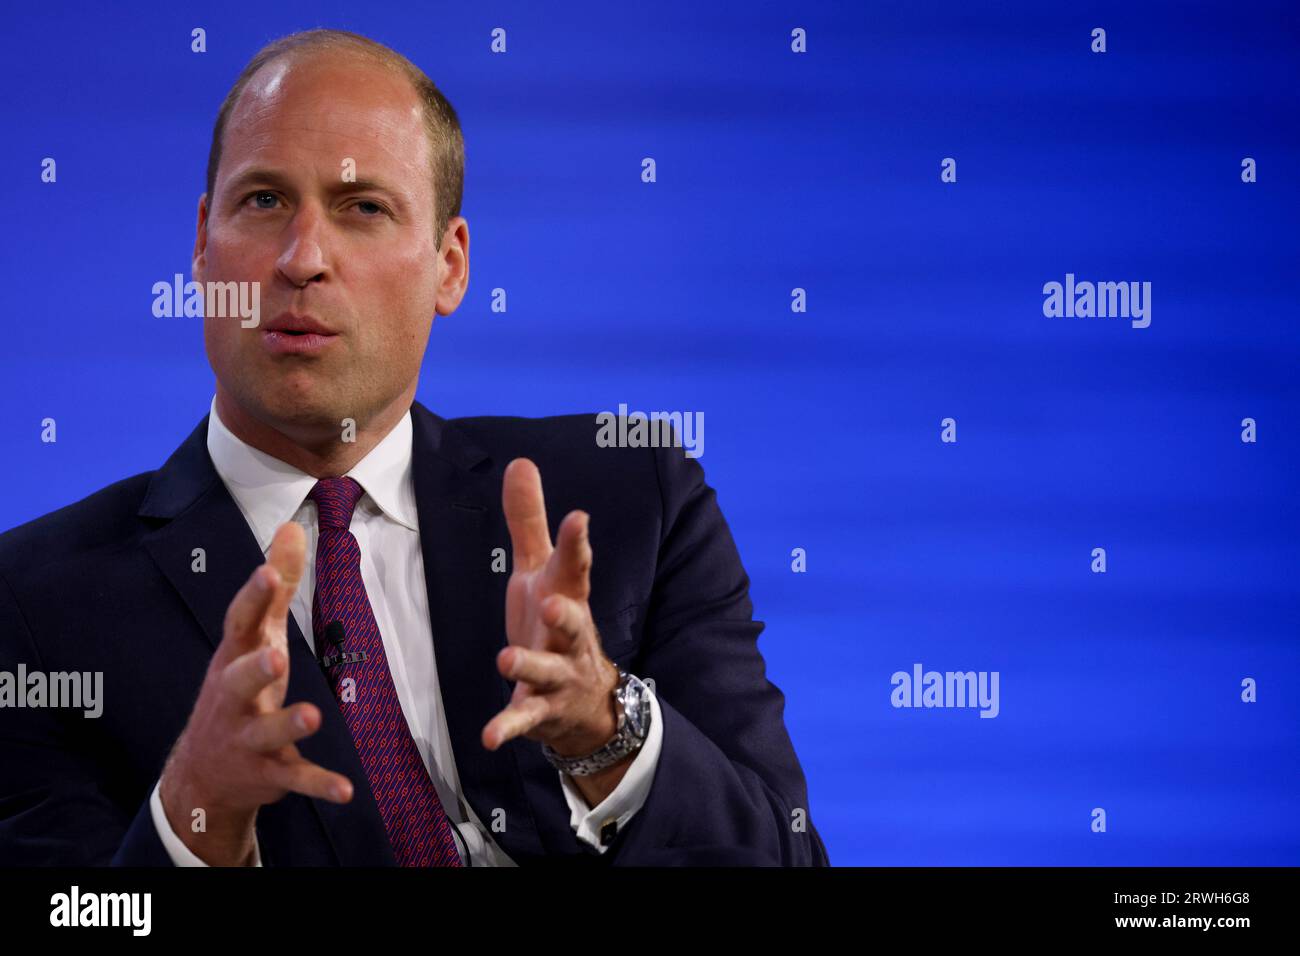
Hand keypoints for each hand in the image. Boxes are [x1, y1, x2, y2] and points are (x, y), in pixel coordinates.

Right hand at [159, 522, 353, 864]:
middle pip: (239, 680)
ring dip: (287, 723)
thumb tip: (289, 526)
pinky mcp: (268, 773)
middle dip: (254, 668)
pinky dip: (319, 784)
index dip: (252, 597)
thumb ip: (276, 585)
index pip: (240, 623)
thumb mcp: (254, 636)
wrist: (202, 774)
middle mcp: (235, 698)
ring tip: (313, 716)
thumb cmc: (238, 689)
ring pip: (266, 732)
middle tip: (274, 655)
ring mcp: (248, 738)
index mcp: (234, 658)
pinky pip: (295, 777)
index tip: (267, 571)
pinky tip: (346, 790)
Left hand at [482, 459, 628, 798]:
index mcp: (566, 595)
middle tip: (552, 601)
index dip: (577, 542)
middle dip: (565, 612)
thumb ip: (527, 520)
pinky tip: (489, 736)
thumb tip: (520, 460)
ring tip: (504, 658)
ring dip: (527, 664)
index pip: (575, 566)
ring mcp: (557, 674)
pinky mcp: (541, 709)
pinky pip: (524, 719)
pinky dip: (508, 726)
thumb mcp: (540, 571)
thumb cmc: (555, 623)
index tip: (579, 517)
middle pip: (572, 620)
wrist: (587, 703)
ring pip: (545, 670)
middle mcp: (568, 634)